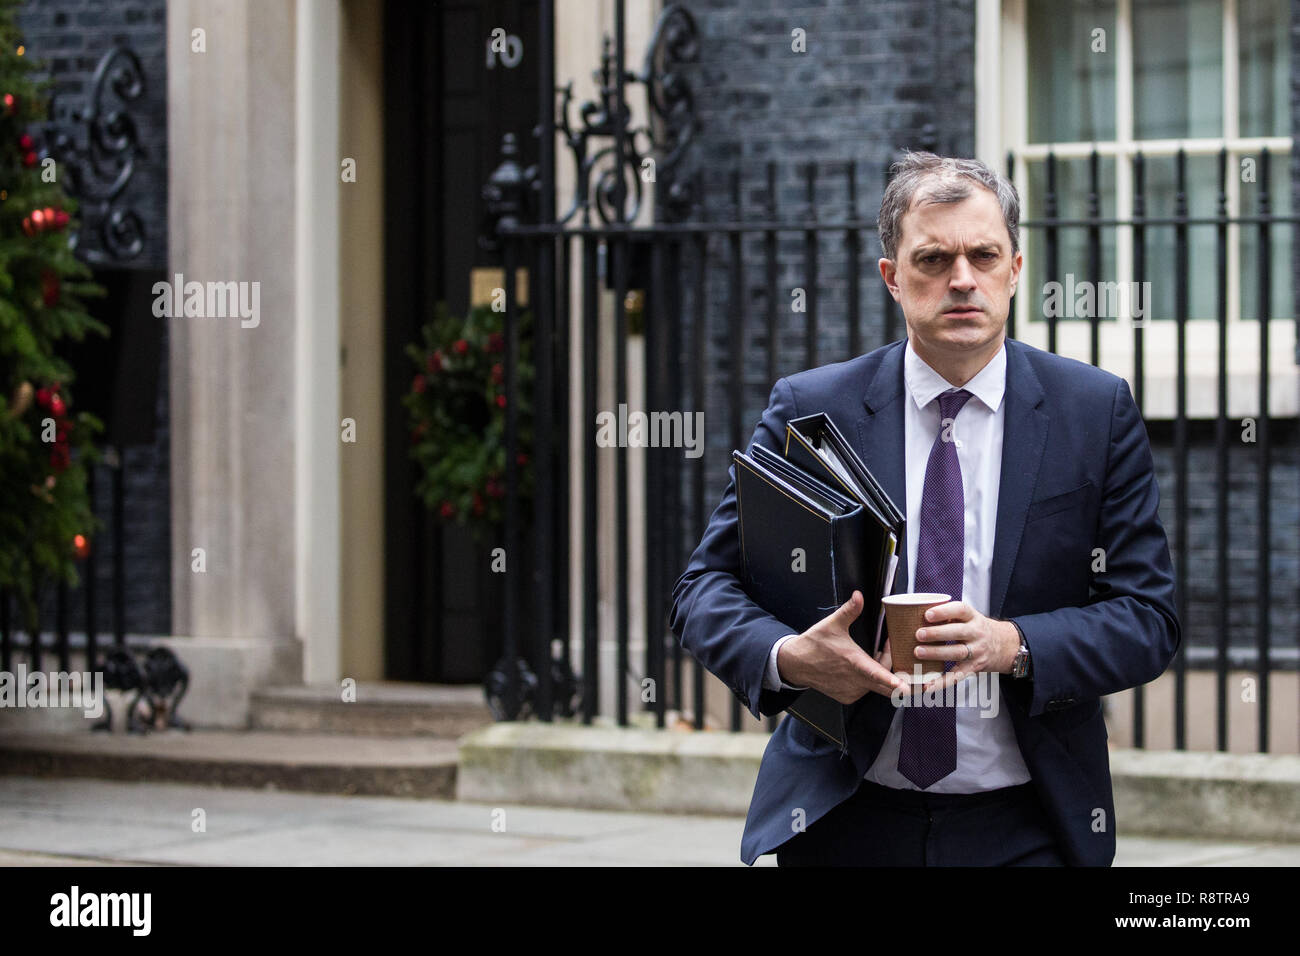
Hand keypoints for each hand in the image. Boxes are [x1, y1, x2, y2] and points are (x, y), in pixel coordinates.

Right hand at [777, 591, 909, 703]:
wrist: (796, 664)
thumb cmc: (814, 644)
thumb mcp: (832, 624)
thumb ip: (849, 610)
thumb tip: (859, 596)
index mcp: (854, 663)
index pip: (878, 674)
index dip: (894, 681)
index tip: (907, 688)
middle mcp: (855, 681)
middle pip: (888, 687)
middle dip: (905, 681)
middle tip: (918, 672)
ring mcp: (852, 692)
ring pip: (878, 687)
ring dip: (884, 673)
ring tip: (878, 655)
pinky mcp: (847, 697)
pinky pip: (867, 690)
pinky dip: (871, 680)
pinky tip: (866, 667)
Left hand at [907, 600, 1020, 694]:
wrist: (1005, 646)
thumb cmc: (977, 628)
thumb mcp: (969, 617)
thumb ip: (949, 615)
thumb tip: (914, 613)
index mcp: (973, 617)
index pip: (960, 610)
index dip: (944, 612)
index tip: (927, 614)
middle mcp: (977, 633)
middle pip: (958, 632)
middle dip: (937, 633)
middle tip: (918, 634)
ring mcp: (977, 651)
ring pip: (957, 653)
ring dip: (936, 653)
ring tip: (918, 652)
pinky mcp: (974, 668)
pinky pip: (957, 676)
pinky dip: (942, 682)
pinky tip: (928, 685)